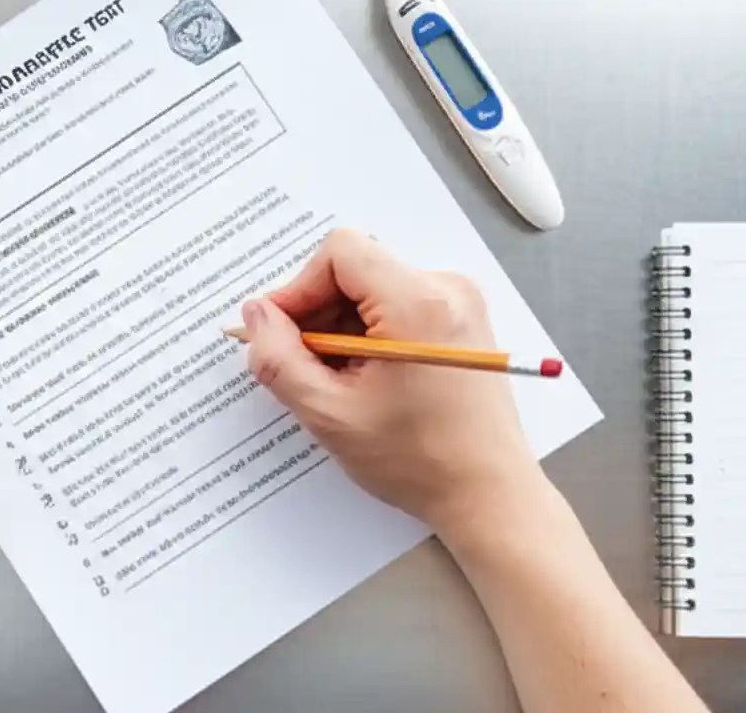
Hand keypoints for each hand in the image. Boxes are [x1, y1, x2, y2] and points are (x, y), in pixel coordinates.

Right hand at [241, 230, 541, 536]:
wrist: (488, 494)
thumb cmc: (419, 460)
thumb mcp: (330, 413)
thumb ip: (280, 359)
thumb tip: (256, 314)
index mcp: (418, 302)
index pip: (339, 252)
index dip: (298, 288)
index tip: (280, 332)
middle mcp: (446, 288)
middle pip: (356, 269)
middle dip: (318, 313)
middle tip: (304, 366)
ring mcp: (459, 303)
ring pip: (373, 289)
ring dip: (341, 328)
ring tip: (338, 381)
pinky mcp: (462, 321)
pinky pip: (398, 306)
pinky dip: (368, 334)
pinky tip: (364, 379)